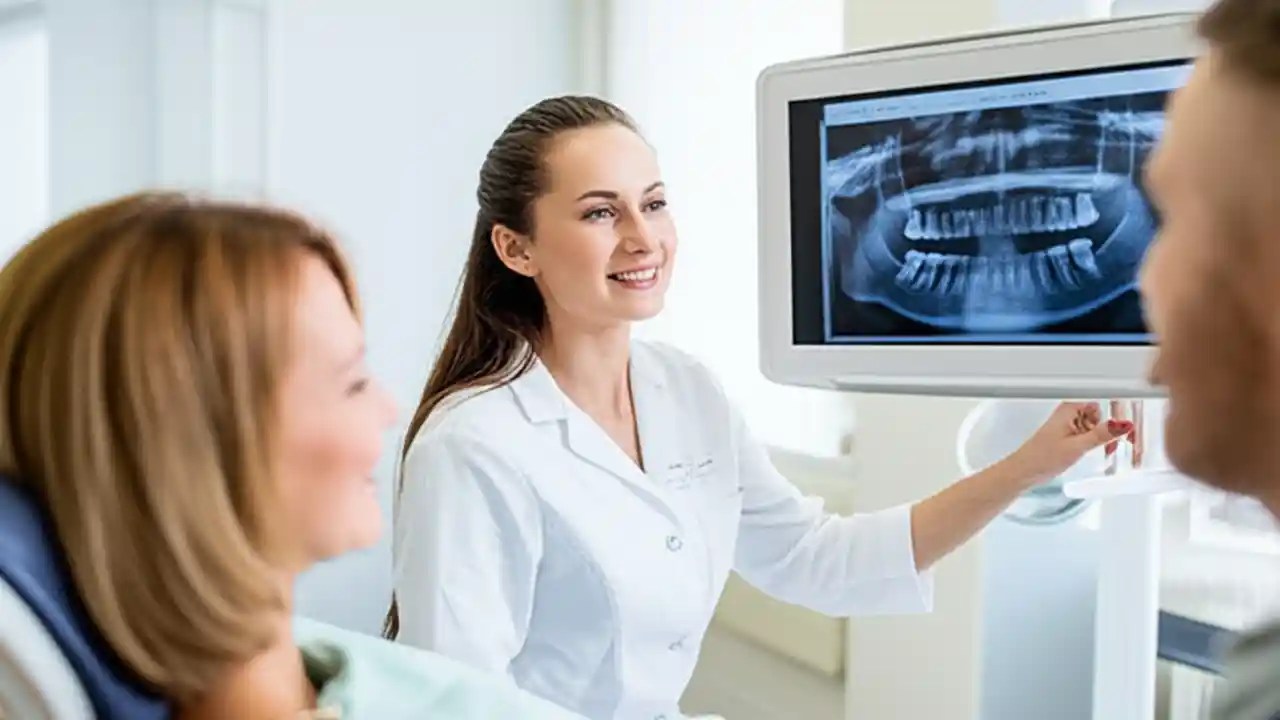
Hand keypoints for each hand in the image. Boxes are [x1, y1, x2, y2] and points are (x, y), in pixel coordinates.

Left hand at [1004, 401, 1133, 486]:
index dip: (1117, 415)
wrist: (1025, 471)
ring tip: (1107, 450)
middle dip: (1111, 428)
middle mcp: (1069, 412)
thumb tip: (1123, 424)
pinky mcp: (1069, 434)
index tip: (1129, 427)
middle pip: (1101, 414)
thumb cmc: (1042, 457)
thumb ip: (1103, 435)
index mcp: (1070, 408)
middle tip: (1119, 442)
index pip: (1102, 403)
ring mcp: (1069, 423)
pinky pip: (1090, 433)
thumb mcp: (1078, 447)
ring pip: (1097, 425)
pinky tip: (1099, 451)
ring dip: (1105, 437)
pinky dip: (1097, 441)